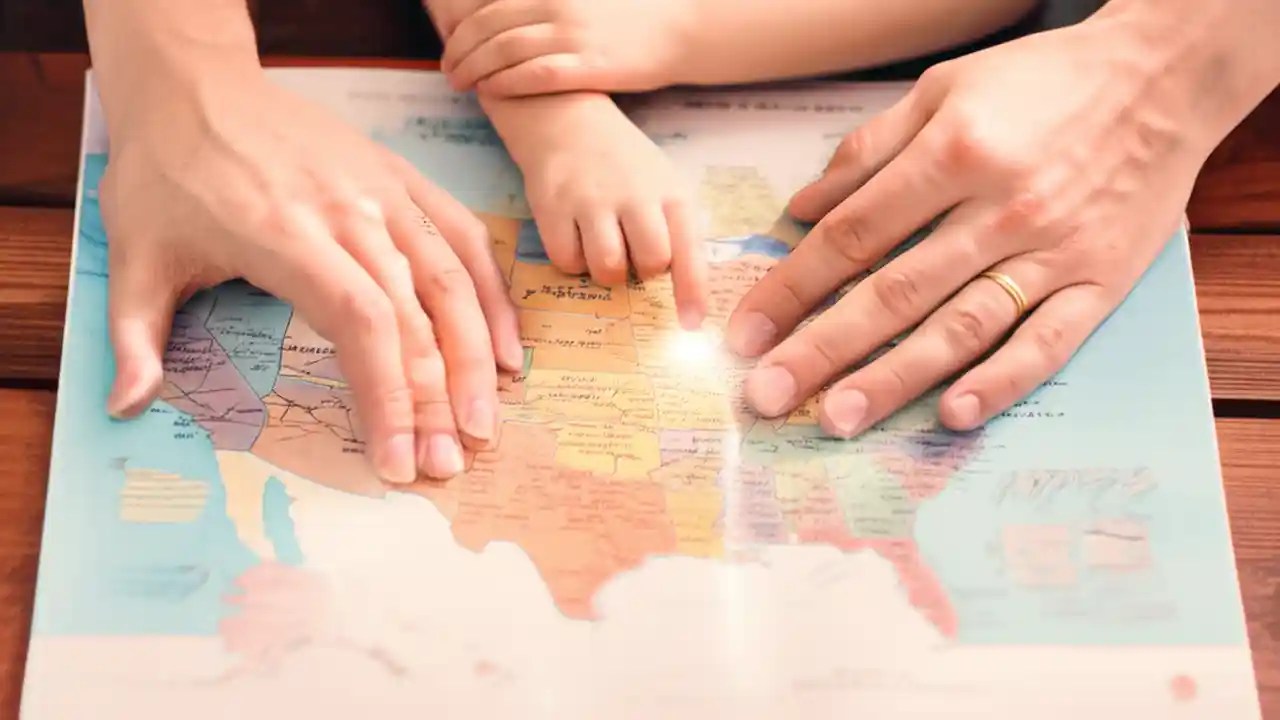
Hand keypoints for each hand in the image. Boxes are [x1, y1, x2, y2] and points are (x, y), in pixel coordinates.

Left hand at [101, 67, 523, 481]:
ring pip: (452, 278)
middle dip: (439, 395)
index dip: (389, 394)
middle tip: (450, 461)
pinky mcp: (403, 178)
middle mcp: (350, 210)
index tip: (396, 458)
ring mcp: (385, 190)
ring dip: (478, 354)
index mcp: (285, 233)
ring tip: (486, 419)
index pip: (361, 322)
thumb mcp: (135, 253)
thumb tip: (124, 407)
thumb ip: (135, 336)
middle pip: (415, 311)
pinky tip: (506, 350)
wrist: (195, 83)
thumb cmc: (166, 171)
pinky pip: (466, 237)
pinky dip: (495, 294)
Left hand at [439, 0, 692, 95]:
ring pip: (504, 50)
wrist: (679, 29)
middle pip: (489, 25)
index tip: (449, 39)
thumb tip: (512, 16)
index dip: (462, 22)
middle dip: (460, 47)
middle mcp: (558, 5)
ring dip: (474, 67)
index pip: (490, 2)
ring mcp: (573, 35)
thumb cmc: (628, 15)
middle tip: (447, 67)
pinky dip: (505, 81)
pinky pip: (535, 74)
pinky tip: (490, 91)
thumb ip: (544, 4)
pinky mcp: (590, 65)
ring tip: (459, 82)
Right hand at [502, 94, 707, 327]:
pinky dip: (572, 261)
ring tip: (603, 246)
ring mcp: (591, 199)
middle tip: (633, 253)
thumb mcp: (662, 183)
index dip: (693, 292)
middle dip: (643, 272)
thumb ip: (676, 229)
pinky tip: (575, 238)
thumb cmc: (623, 162)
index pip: (689, 249)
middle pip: (651, 263)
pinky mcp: (552, 205)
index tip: (692, 324)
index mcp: (670, 191)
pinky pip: (567, 261)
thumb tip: (687, 291)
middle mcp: (635, 195)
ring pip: (608, 268)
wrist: (567, 117)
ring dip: (608, 271)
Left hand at [726, 24, 1217, 436]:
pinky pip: (1048, 342)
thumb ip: (868, 150)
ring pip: (961, 326)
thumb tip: (799, 209)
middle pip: (895, 291)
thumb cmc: (1042, 81)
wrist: (1165, 77)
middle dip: (822, 349)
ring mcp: (1054, 251)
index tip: (746, 334)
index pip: (853, 235)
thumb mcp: (945, 88)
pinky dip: (1000, 380)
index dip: (792, 288)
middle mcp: (1000, 208)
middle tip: (768, 397)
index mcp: (955, 153)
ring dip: (894, 379)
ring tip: (835, 420)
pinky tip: (951, 414)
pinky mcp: (1102, 282)